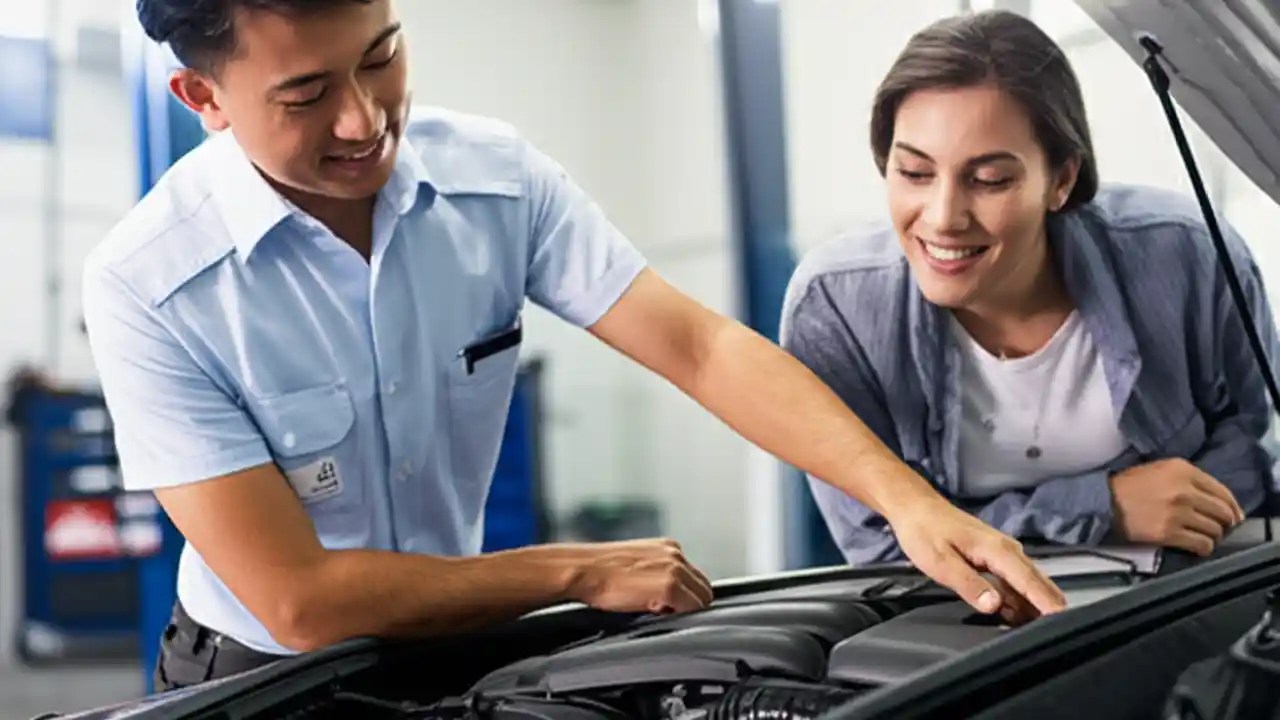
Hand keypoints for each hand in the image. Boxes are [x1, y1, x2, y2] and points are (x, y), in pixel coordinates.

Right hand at [566, 538, 713, 614]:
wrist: (583, 570)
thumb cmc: (600, 571)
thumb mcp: (637, 565)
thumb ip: (658, 573)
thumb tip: (667, 595)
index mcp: (669, 548)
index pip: (694, 577)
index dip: (686, 596)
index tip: (673, 605)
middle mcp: (676, 555)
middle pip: (703, 588)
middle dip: (691, 603)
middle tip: (668, 612)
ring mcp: (675, 570)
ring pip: (701, 599)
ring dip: (686, 609)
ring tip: (659, 612)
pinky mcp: (670, 587)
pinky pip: (690, 609)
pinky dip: (679, 616)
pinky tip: (656, 613)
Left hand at [891, 497, 1066, 623]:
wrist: (915, 507)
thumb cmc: (924, 531)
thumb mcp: (940, 562)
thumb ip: (969, 584)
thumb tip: (994, 605)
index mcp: (998, 551)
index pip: (1031, 582)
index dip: (1048, 605)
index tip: (1065, 624)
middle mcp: (1008, 551)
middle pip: (1038, 584)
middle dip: (1049, 608)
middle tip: (1058, 636)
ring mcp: (1003, 554)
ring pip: (1029, 584)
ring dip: (1036, 606)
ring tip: (1042, 634)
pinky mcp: (995, 559)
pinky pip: (1015, 583)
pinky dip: (1020, 600)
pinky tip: (1019, 619)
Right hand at [1109, 459, 1244, 556]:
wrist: (1104, 502)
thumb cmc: (1130, 485)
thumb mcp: (1161, 469)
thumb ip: (1188, 479)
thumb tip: (1217, 500)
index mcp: (1183, 470)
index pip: (1222, 491)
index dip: (1232, 506)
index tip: (1233, 516)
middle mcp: (1184, 490)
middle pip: (1222, 512)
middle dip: (1225, 523)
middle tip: (1221, 529)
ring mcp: (1178, 512)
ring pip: (1214, 530)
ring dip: (1214, 536)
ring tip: (1206, 538)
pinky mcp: (1168, 533)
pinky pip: (1201, 544)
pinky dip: (1204, 548)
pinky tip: (1199, 547)